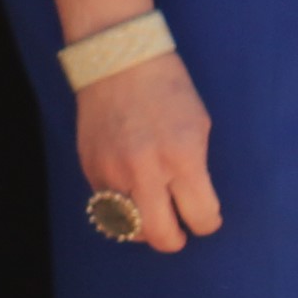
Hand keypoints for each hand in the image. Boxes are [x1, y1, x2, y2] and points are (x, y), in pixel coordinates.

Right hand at [73, 52, 220, 251]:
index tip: (206, 216)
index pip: (200, 216)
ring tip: (153, 209)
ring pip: (130, 227)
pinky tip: (130, 189)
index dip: (207, 221)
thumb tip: (191, 204)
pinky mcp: (90, 168)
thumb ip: (195, 168)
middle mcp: (145, 169)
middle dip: (175, 238)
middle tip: (179, 230)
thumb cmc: (168, 88)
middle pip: (161, 235)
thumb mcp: (198, 126)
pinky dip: (121, 206)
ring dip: (144, 224)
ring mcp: (112, 170)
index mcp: (182, 156)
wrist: (117, 59)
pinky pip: (107, 206)